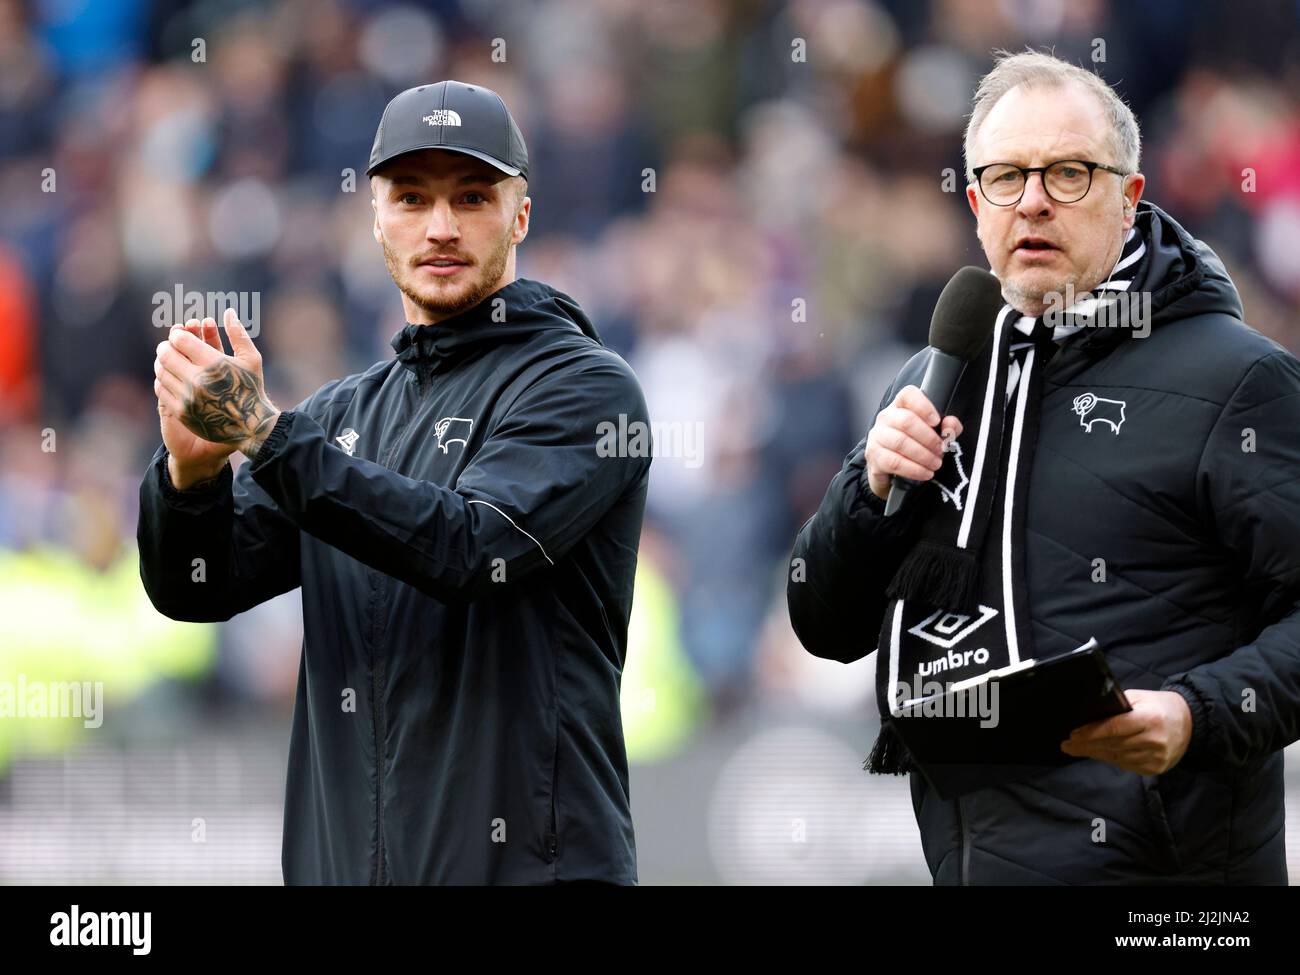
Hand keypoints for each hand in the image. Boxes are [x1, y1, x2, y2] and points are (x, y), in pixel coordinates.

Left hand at [154, 307, 279, 465]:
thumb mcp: (251, 359)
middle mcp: (199, 380)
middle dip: (166, 347)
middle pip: (167, 354)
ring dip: (162, 363)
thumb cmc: (251, 388)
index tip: (181, 335)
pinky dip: (163, 380)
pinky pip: (162, 389)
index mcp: (215, 364)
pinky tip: (169, 377)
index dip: (178, 334)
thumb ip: (238, 334)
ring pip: (161, 371)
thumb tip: (228, 311)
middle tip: (168, 346)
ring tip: (168, 360)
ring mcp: (188, 397)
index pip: (181, 340)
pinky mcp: (181, 412)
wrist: (250, 426)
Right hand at [865, 385, 962, 500]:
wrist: (892, 471)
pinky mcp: (873, 456)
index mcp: (901, 406)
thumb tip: (950, 424)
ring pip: (900, 442)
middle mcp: (886, 417)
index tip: (937, 421)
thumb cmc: (916, 446)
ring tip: (936, 464)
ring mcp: (877, 436)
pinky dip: (913, 469)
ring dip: (923, 455)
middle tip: (941, 450)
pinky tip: (925, 473)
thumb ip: (948, 427)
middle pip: (906, 420)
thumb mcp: (936, 434)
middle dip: (928, 438)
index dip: (924, 406)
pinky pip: (893, 461)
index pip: (908, 395)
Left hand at [1060, 689, 1192, 774]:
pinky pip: (1126, 765)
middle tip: (1067, 744)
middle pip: (1113, 745)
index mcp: (1150, 719)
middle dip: (1087, 745)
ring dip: (1095, 753)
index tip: (1073, 734)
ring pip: (1117, 757)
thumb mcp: (1139, 698)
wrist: (1189, 722)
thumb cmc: (1158, 706)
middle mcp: (1154, 740)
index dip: (1092, 732)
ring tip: (1077, 749)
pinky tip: (1097, 754)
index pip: (1115, 728)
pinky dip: (1110, 759)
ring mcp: (1156, 757)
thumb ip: (1117, 706)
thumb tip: (1090, 715)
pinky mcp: (1156, 768)